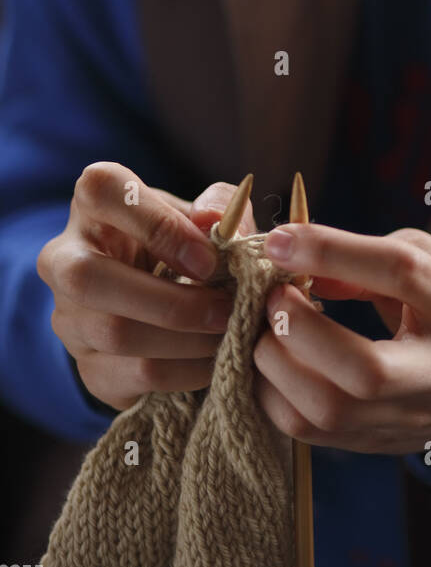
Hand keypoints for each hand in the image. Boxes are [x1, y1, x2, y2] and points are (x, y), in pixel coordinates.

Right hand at [37, 163, 255, 410]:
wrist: (165, 298)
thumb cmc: (185, 241)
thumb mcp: (207, 215)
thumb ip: (221, 208)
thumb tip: (215, 222)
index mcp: (95, 202)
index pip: (102, 191)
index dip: (157, 225)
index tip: (209, 259)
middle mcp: (65, 257)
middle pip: (88, 278)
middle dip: (170, 300)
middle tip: (226, 308)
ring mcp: (69, 318)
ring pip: (114, 333)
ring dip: (185, 340)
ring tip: (228, 332)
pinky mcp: (88, 367)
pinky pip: (133, 374)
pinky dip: (185, 371)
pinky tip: (214, 359)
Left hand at [254, 224, 430, 455]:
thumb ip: (370, 255)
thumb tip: (299, 265)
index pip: (399, 273)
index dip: (332, 251)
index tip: (281, 240)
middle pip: (363, 369)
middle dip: (298, 329)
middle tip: (273, 298)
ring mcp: (413, 416)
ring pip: (330, 411)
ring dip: (276, 367)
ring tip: (268, 331)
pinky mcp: (382, 444)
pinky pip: (311, 432)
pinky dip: (274, 395)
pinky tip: (272, 363)